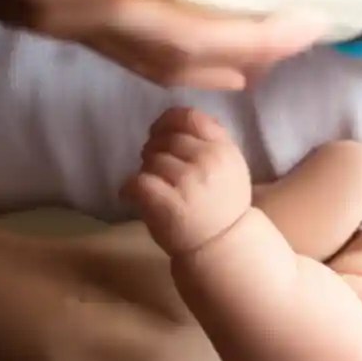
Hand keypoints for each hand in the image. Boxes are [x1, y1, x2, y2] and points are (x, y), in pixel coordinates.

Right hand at [0, 0, 325, 89]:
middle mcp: (66, 2)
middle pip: (175, 39)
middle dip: (254, 39)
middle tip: (316, 22)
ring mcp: (67, 28)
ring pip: (162, 65)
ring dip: (234, 62)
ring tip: (293, 46)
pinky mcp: (68, 35)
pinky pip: (140, 65)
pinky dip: (194, 70)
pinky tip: (238, 68)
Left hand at [124, 108, 252, 255]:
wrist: (222, 244)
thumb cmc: (223, 202)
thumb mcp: (231, 164)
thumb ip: (212, 139)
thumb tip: (180, 117)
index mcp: (224, 148)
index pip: (189, 117)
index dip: (167, 120)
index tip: (160, 131)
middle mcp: (207, 160)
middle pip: (165, 138)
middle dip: (155, 149)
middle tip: (158, 167)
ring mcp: (186, 181)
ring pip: (150, 159)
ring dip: (146, 170)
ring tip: (155, 185)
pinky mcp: (166, 203)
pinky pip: (136, 181)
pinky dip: (130, 188)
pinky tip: (135, 195)